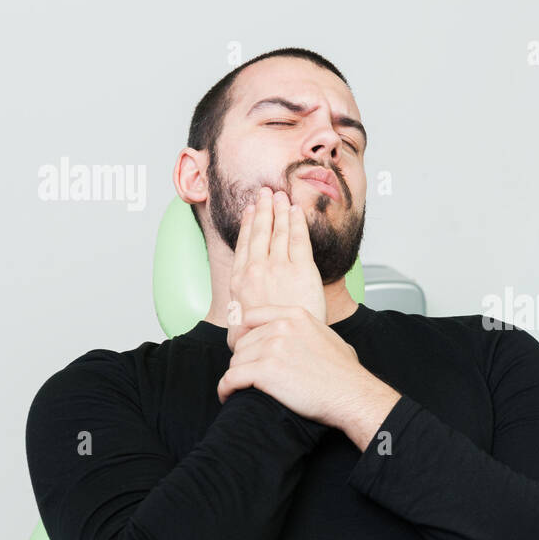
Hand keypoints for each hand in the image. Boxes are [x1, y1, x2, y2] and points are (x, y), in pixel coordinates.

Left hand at [217, 305, 380, 429]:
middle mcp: (281, 328)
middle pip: (242, 342)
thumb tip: (302, 336)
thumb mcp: (327, 336)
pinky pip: (231, 379)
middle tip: (249, 376)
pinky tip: (229, 396)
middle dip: (243, 360)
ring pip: (235, 361)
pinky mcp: (265, 371)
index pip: (250, 317)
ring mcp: (272, 348)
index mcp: (295, 315)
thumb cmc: (344, 372)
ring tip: (240, 389)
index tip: (244, 350)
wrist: (351, 394)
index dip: (243, 335)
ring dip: (236, 377)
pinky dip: (226, 389)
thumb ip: (307, 329)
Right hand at [226, 187, 324, 352]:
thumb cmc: (262, 343)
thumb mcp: (238, 332)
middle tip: (266, 192)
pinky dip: (298, 222)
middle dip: (264, 209)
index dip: (248, 224)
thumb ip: (237, 319)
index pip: (244, 245)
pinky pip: (299, 239)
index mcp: (240, 282)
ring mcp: (280, 267)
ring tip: (281, 196)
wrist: (282, 347)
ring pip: (279, 231)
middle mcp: (257, 270)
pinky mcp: (303, 270)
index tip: (250, 210)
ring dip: (280, 210)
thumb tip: (235, 322)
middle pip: (261, 232)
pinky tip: (298, 211)